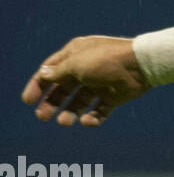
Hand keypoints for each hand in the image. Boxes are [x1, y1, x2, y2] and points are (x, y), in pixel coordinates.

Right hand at [20, 36, 151, 126]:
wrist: (142, 65)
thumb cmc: (106, 60)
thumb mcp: (76, 64)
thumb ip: (58, 72)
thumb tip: (43, 74)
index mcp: (75, 55)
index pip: (51, 70)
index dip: (38, 85)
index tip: (28, 100)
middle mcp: (86, 68)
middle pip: (63, 88)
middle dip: (52, 102)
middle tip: (42, 116)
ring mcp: (100, 83)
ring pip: (80, 101)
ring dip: (70, 112)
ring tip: (64, 122)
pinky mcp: (114, 96)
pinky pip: (99, 110)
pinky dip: (92, 118)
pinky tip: (87, 121)